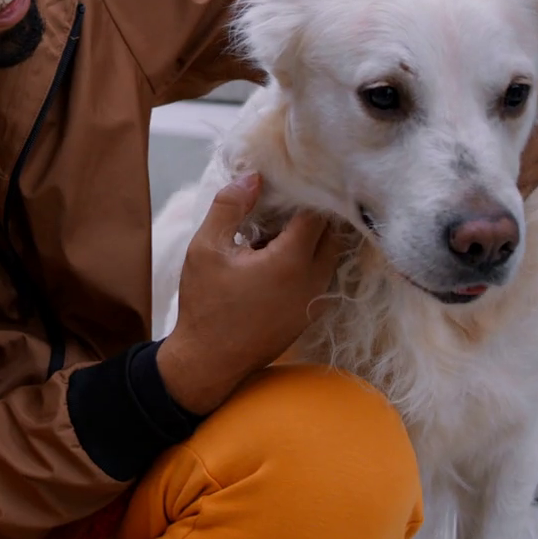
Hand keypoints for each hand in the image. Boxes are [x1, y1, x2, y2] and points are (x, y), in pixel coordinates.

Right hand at [157, 173, 344, 414]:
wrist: (208, 362)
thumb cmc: (205, 304)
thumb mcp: (206, 248)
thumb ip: (229, 207)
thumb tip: (252, 176)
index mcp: (292, 261)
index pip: (317, 213)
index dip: (304, 194)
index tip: (287, 184)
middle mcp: (313, 281)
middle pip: (331, 234)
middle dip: (313, 215)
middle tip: (285, 205)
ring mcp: (314, 301)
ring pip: (329, 257)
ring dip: (311, 240)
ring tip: (277, 231)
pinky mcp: (308, 315)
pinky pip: (320, 277)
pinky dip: (307, 262)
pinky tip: (276, 260)